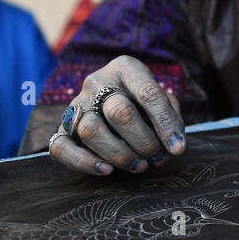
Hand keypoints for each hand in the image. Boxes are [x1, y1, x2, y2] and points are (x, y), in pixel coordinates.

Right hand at [47, 55, 186, 175]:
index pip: (149, 94)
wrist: (113, 103)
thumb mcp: (163, 101)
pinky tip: (107, 170)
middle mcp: (97, 83)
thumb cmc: (145, 105)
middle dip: (143, 141)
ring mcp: (76, 105)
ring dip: (120, 154)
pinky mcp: (61, 128)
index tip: (177, 149)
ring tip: (139, 165)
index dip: (166, 124)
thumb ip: (171, 117)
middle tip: (156, 156)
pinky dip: (84, 163)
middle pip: (119, 112)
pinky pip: (61, 147)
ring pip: (90, 130)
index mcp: (126, 69)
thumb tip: (174, 146)